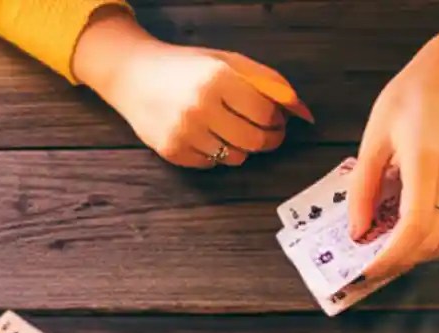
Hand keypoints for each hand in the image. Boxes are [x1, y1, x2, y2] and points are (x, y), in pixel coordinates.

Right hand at [73, 8, 292, 167]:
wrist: (133, 74)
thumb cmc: (188, 67)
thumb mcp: (229, 62)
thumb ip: (270, 84)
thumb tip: (305, 113)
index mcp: (218, 79)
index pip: (265, 114)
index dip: (277, 120)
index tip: (275, 118)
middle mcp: (200, 107)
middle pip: (255, 142)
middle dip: (268, 139)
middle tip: (267, 132)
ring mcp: (184, 132)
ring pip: (235, 158)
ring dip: (241, 147)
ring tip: (231, 129)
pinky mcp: (172, 152)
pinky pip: (211, 165)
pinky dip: (215, 154)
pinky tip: (206, 134)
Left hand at [348, 10, 438, 279]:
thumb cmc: (408, 100)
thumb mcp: (373, 138)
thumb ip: (363, 188)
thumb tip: (358, 230)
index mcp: (425, 164)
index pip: (414, 227)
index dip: (392, 256)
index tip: (369, 268)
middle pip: (434, 240)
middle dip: (401, 261)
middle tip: (374, 263)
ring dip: (426, 255)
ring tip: (398, 250)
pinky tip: (433, 237)